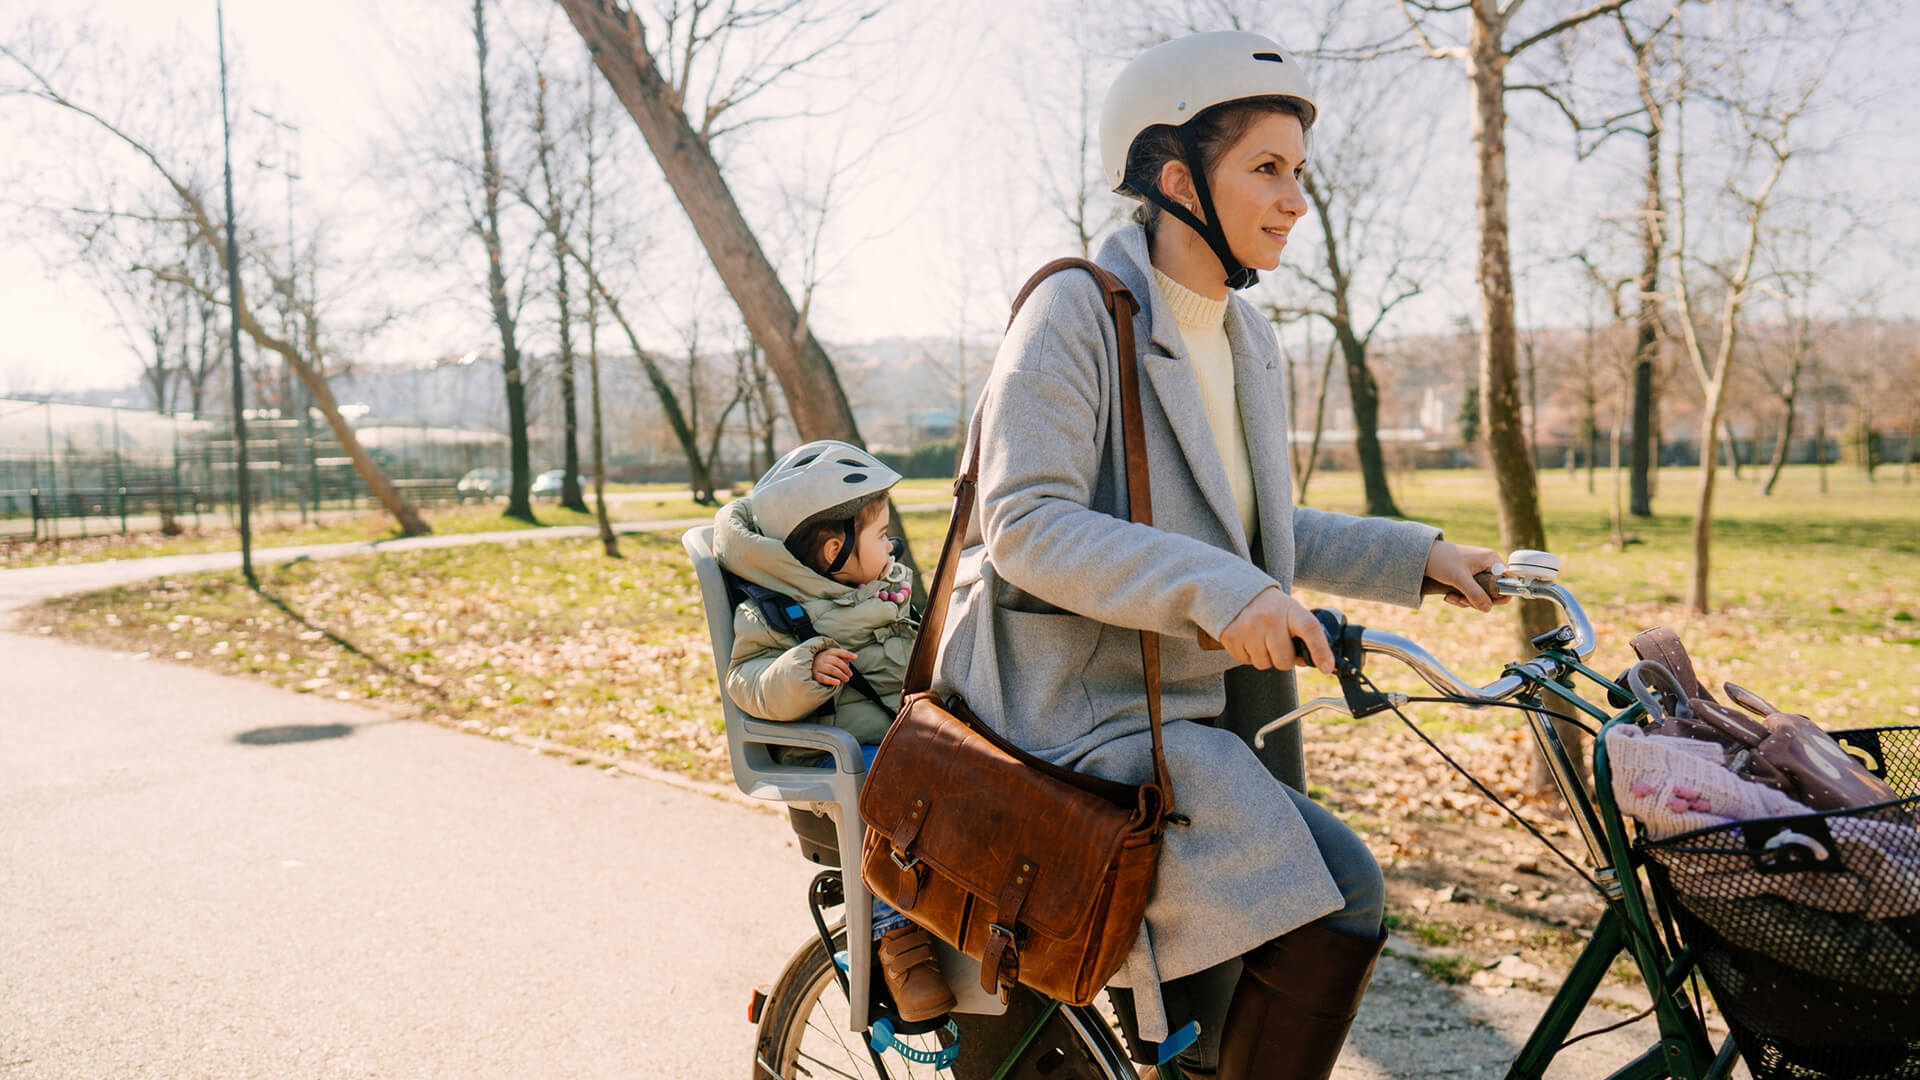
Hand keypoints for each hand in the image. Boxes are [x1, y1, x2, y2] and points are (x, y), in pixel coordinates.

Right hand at [811, 647, 857, 686]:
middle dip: (845, 668)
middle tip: (850, 674)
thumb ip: (841, 658)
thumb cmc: (822, 662)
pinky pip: (823, 678)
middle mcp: (821, 658)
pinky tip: (838, 683)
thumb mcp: (830, 658)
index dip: (847, 654)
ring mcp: (817, 666)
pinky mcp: (814, 675)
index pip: (838, 652)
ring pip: (831, 669)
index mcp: (826, 652)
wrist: (804, 667)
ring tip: (846, 679)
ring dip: (841, 674)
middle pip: (836, 661)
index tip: (855, 657)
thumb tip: (851, 658)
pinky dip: (831, 680)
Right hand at [1216, 587, 1334, 673]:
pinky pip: (1245, 661)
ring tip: (1261, 638)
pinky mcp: (1231, 636)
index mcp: (1291, 610)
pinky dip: (1248, 655)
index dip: (1320, 651)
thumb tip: (1310, 662)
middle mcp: (1269, 618)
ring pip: (1263, 663)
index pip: (1310, 630)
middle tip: (1278, 642)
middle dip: (1283, 658)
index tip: (1327, 667)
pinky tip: (1248, 639)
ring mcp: (1248, 627)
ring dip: (1264, 657)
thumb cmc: (1271, 606)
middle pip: (1284, 660)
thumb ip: (1303, 635)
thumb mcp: (1291, 612)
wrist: (1236, 589)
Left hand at [1424, 541, 1507, 611]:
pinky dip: (1461, 597)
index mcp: (1492, 560)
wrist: (1423, 555)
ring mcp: (1479, 571)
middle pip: (1494, 591)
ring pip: (1482, 594)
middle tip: (1462, 600)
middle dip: (1477, 600)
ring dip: (1466, 600)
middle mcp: (1488, 565)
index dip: (1501, 595)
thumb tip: (1488, 608)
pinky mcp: (1470, 577)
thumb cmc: (1441, 561)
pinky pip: (1472, 593)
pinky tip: (1449, 596)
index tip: (1487, 603)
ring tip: (1451, 597)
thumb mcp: (1459, 579)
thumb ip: (1475, 594)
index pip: (1509, 580)